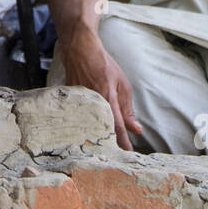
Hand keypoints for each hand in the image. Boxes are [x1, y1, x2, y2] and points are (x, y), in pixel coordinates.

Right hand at [61, 27, 143, 149]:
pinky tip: (87, 132)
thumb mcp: (123, 84)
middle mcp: (94, 103)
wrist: (80, 50)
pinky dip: (85, 126)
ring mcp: (80, 102)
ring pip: (89, 126)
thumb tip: (136, 129)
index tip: (127, 155)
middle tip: (115, 158)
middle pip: (101, 131)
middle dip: (109, 145)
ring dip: (96, 137)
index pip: (117, 126)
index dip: (123, 143)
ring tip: (101, 150)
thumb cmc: (104, 66)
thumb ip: (128, 109)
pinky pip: (79, 118)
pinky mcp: (71, 101)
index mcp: (108, 98)